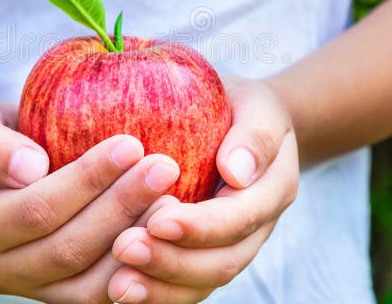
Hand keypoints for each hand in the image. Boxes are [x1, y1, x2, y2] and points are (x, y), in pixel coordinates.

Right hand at [0, 100, 181, 302]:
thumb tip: (30, 169)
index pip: (37, 209)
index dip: (87, 181)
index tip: (131, 144)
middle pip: (68, 249)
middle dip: (121, 207)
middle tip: (164, 167)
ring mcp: (30, 290)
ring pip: (90, 283)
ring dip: (137, 241)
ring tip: (174, 200)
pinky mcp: (61, 296)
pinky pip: (104, 293)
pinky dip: (139, 268)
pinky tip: (168, 231)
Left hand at [108, 77, 298, 302]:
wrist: (244, 125)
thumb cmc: (241, 107)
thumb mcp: (258, 106)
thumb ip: (254, 136)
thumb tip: (236, 171)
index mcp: (272, 190)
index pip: (240, 219)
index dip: (200, 226)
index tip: (157, 221)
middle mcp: (255, 229)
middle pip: (221, 262)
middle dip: (172, 261)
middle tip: (124, 248)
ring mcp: (231, 247)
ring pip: (202, 283)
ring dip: (159, 287)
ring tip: (118, 284)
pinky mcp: (204, 256)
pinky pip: (184, 287)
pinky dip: (155, 292)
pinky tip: (119, 289)